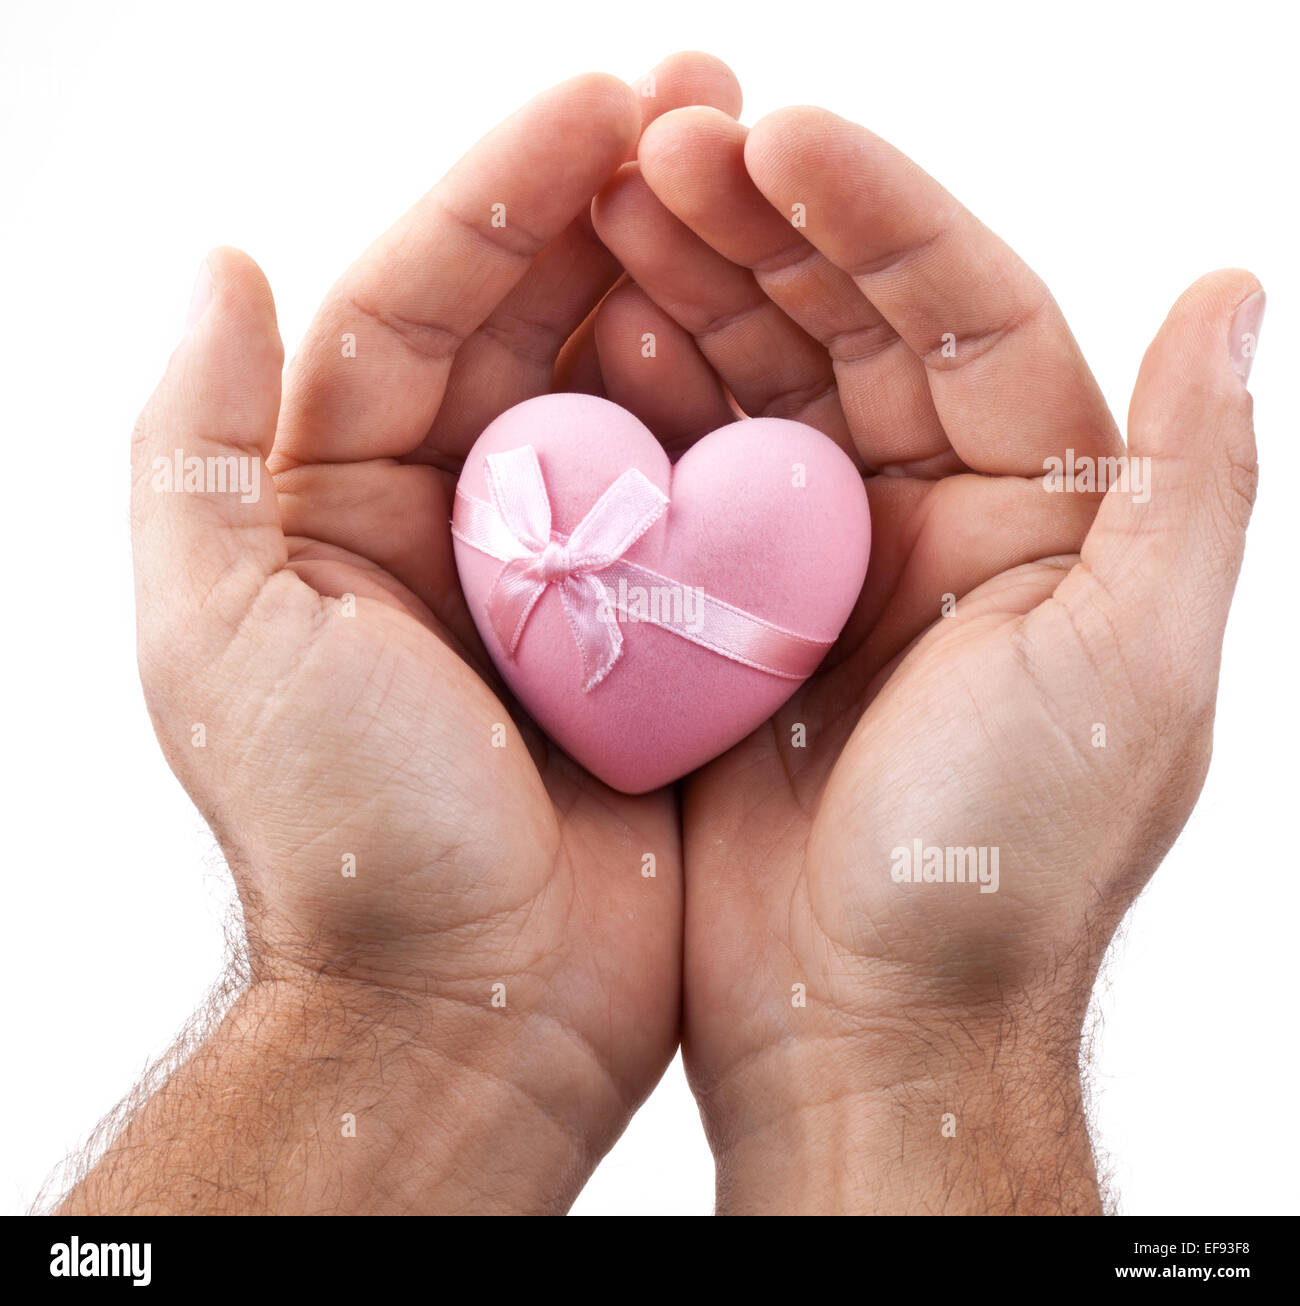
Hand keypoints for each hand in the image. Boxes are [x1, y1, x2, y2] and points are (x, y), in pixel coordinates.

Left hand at [68, 56, 741, 1214]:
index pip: (412, 300)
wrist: (478, 1004)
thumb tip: (218, 264)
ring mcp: (566, 564)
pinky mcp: (654, 623)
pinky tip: (791, 341)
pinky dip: (738, 412)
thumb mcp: (224, 637)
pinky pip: (699, 490)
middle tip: (705, 101)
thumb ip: (197, 449)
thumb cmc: (348, 837)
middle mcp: (453, 512)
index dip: (499, 191)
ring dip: (685, 283)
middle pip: (528, 321)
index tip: (602, 103)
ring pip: (625, 388)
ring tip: (763, 183)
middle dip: (608, 202)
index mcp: (340, 496)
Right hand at [591, 105, 1260, 1212]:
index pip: (960, 310)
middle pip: (840, 328)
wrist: (865, 1024)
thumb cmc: (1001, 867)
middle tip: (659, 140)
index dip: (875, 210)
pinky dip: (635, 409)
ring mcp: (812, 564)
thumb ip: (1186, 474)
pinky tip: (584, 344)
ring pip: (749, 388)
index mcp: (1033, 510)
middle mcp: (925, 518)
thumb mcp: (1131, 663)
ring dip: (686, 292)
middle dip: (757, 224)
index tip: (775, 133)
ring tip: (606, 208)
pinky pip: (676, 483)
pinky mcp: (720, 618)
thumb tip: (1227, 283)